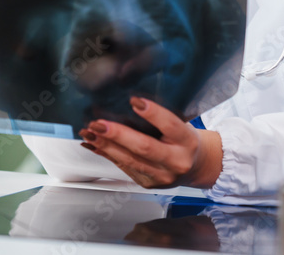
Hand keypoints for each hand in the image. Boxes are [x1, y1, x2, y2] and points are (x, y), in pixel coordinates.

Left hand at [79, 97, 222, 188]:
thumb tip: (129, 100)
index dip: (153, 113)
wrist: (195, 167)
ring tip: (88, 133)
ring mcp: (162, 176)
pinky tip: (93, 144)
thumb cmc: (184, 140)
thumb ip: (160, 117)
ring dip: (105, 145)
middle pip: (145, 148)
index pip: (170, 125)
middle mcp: (176, 161)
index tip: (134, 101)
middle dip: (118, 135)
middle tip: (98, 123)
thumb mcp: (182, 124)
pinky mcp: (148, 183)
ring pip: (129, 160)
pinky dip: (105, 154)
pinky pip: (123, 167)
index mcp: (187, 141)